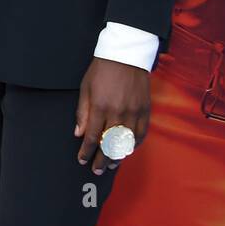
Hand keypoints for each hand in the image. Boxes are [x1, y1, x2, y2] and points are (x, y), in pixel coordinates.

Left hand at [75, 57, 149, 173]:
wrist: (125, 56)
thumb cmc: (101, 70)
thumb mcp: (85, 88)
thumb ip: (82, 112)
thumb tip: (79, 134)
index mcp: (100, 107)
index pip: (92, 137)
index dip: (87, 151)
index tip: (82, 159)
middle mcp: (118, 113)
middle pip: (110, 144)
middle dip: (102, 160)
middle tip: (97, 170)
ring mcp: (134, 113)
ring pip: (127, 142)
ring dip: (119, 156)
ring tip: (111, 164)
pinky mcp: (145, 111)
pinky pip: (141, 134)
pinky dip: (134, 145)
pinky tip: (127, 150)